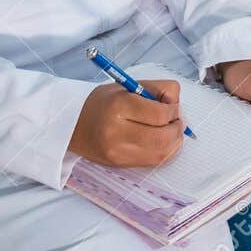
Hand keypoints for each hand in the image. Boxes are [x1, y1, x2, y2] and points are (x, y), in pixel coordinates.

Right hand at [68, 79, 186, 167]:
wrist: (73, 125)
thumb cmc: (104, 102)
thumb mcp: (128, 86)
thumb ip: (157, 90)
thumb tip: (177, 104)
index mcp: (118, 106)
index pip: (159, 114)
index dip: (174, 111)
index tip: (173, 107)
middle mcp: (116, 132)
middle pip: (162, 137)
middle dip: (177, 129)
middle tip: (176, 121)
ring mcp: (118, 151)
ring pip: (161, 153)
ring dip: (174, 142)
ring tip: (170, 131)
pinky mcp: (120, 164)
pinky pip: (153, 162)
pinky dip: (164, 152)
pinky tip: (162, 142)